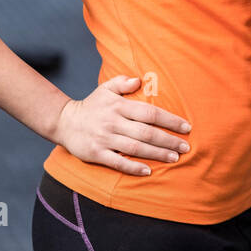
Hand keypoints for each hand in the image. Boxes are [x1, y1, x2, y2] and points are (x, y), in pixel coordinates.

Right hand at [53, 76, 192, 176]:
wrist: (63, 122)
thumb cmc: (91, 105)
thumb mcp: (105, 88)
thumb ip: (122, 82)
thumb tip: (139, 79)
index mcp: (119, 106)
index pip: (150, 113)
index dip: (170, 120)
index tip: (186, 127)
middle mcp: (113, 122)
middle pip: (146, 132)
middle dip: (168, 140)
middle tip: (186, 147)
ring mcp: (104, 139)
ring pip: (135, 148)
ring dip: (156, 154)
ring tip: (174, 158)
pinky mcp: (96, 153)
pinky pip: (117, 162)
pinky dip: (133, 167)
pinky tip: (148, 171)